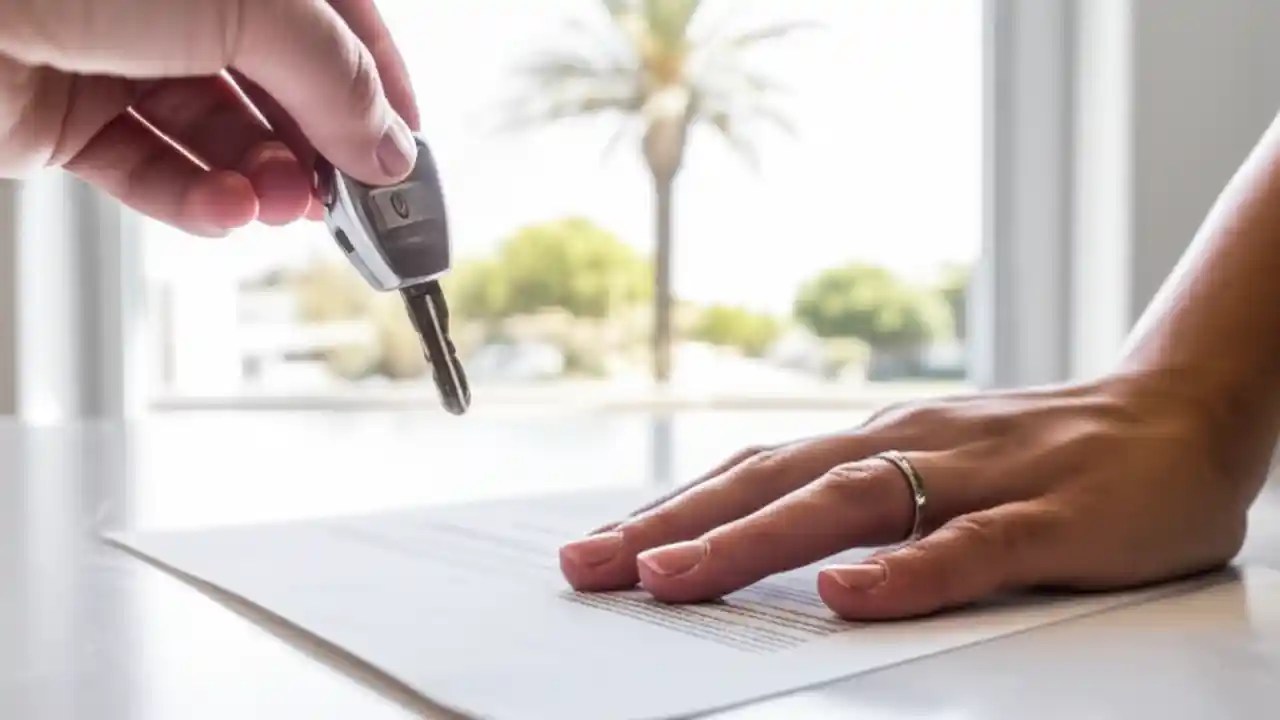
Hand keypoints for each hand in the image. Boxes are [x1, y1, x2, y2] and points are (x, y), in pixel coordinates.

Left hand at [0, 0, 419, 234]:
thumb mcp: (243, 2)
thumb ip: (333, 75)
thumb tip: (390, 142)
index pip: (335, 14)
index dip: (380, 80)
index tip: (407, 147)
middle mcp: (176, 0)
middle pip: (279, 81)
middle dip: (318, 144)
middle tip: (351, 197)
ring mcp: (118, 52)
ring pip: (220, 135)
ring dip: (261, 180)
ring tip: (280, 204)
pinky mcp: (66, 116)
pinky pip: (152, 169)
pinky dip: (194, 200)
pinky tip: (225, 211)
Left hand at [560, 372, 1265, 618]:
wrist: (1179, 411)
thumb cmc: (1040, 453)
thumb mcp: (934, 470)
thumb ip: (857, 498)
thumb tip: (754, 532)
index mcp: (878, 440)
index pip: (754, 472)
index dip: (668, 510)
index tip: (592, 550)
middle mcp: (909, 445)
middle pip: (774, 483)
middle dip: (675, 526)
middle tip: (591, 568)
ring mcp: (977, 476)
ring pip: (850, 504)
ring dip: (754, 541)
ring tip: (674, 576)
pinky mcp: (1050, 516)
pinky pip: (970, 546)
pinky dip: (905, 572)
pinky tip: (848, 596)